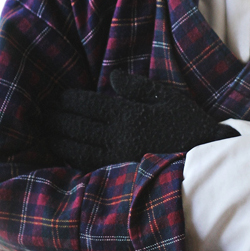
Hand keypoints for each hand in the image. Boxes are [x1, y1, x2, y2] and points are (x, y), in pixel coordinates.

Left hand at [51, 72, 249, 168]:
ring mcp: (118, 157)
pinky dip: (71, 158)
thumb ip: (139, 87)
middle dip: (57, 118)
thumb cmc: (190, 125)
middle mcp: (119, 136)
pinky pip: (88, 166)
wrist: (207, 158)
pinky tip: (62, 153)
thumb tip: (113, 77)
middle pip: (78, 126)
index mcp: (130, 114)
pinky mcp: (121, 173)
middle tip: (41, 112)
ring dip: (59, 139)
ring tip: (45, 131)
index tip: (56, 96)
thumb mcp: (169, 97)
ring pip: (78, 147)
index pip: (90, 105)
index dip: (70, 100)